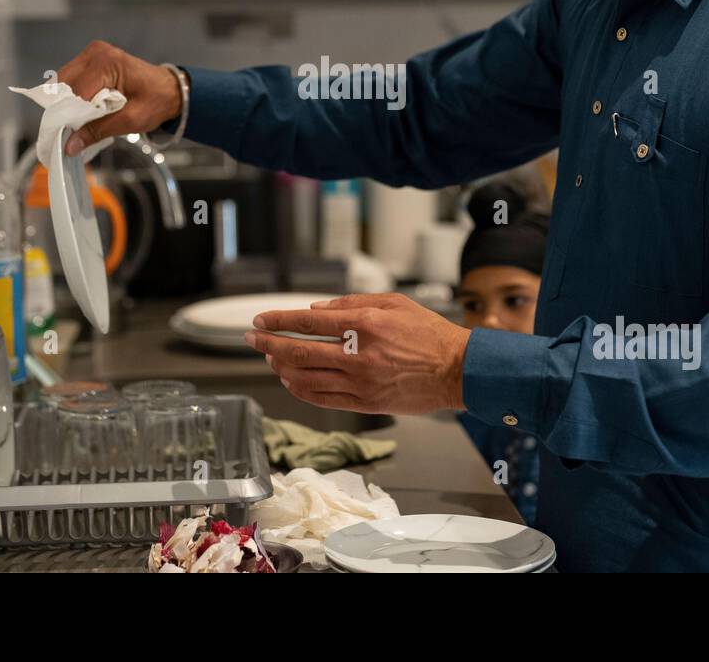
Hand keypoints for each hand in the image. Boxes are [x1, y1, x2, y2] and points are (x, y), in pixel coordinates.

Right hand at [56, 41, 181, 154]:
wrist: (170, 90)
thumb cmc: (156, 102)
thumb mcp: (130, 120)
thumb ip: (98, 131)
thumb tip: (69, 146)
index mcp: (107, 64)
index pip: (76, 92)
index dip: (68, 116)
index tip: (64, 137)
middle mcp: (96, 53)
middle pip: (64, 84)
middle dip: (64, 109)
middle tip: (68, 131)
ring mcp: (92, 54)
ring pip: (64, 82)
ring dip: (66, 102)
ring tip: (76, 122)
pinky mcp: (91, 59)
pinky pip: (72, 79)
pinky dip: (72, 96)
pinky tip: (80, 110)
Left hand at [245, 293, 471, 414]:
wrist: (457, 370)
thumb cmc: (428, 333)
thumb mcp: (393, 303)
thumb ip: (352, 304)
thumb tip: (316, 311)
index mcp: (364, 324)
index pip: (308, 323)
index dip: (279, 321)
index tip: (260, 320)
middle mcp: (358, 355)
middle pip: (299, 352)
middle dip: (269, 344)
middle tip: (251, 338)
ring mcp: (360, 383)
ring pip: (306, 378)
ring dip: (282, 368)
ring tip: (270, 359)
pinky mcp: (365, 404)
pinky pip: (323, 399)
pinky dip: (302, 390)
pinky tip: (291, 382)